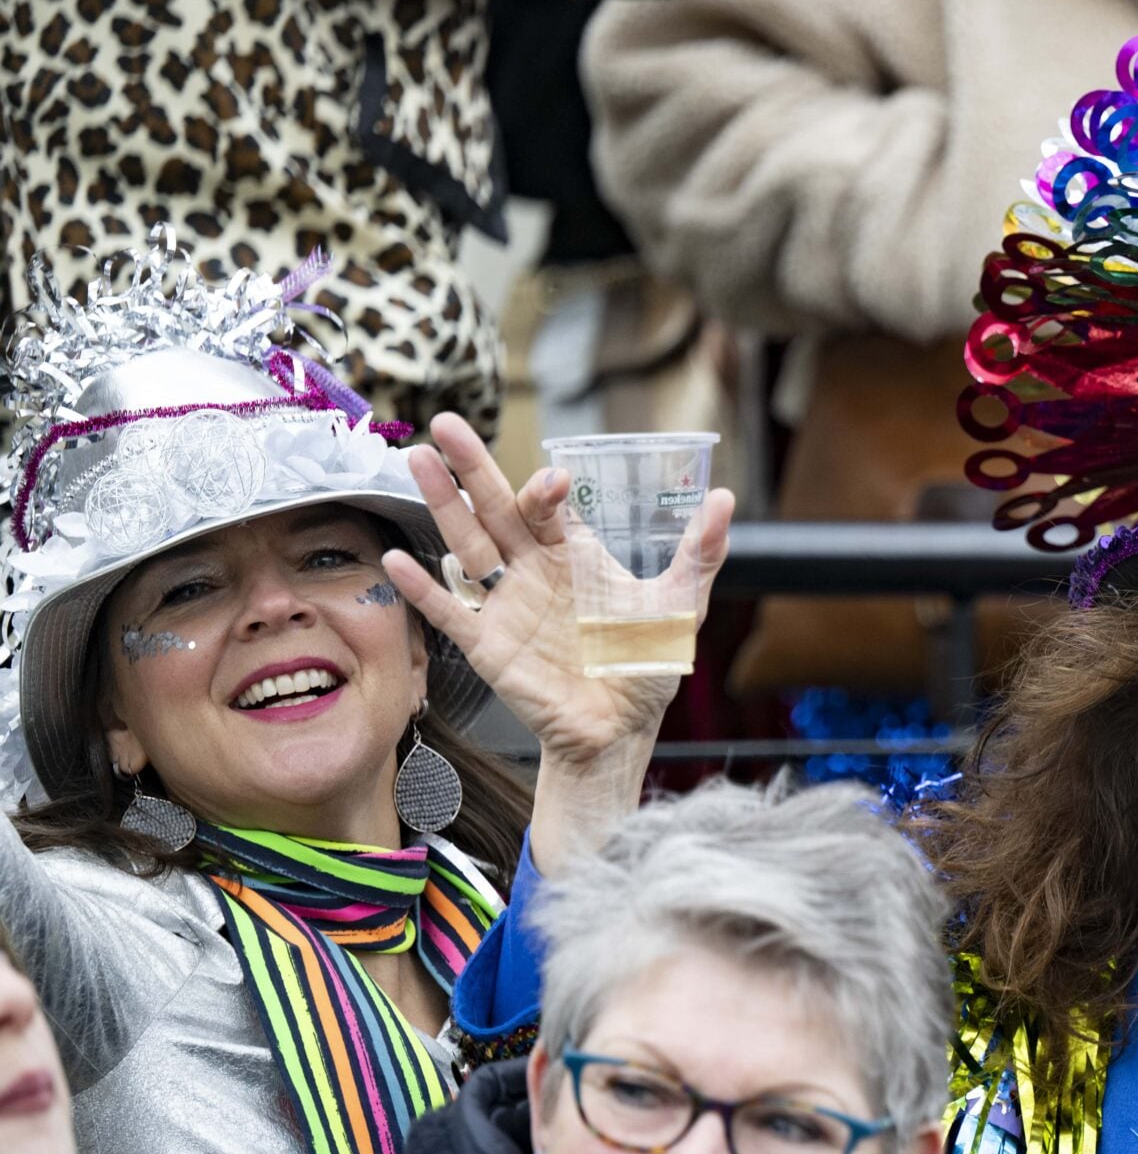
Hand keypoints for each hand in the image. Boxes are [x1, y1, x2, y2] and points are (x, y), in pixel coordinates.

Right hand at [383, 412, 734, 765]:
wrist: (622, 730)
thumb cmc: (647, 666)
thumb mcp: (680, 606)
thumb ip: (700, 553)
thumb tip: (726, 498)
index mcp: (572, 555)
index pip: (547, 507)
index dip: (545, 490)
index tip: (556, 484)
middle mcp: (532, 571)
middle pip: (494, 509)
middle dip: (471, 468)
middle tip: (447, 424)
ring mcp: (506, 605)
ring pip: (466, 544)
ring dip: (441, 505)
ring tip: (417, 461)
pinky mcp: (488, 645)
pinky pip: (449, 611)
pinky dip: (423, 587)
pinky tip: (396, 560)